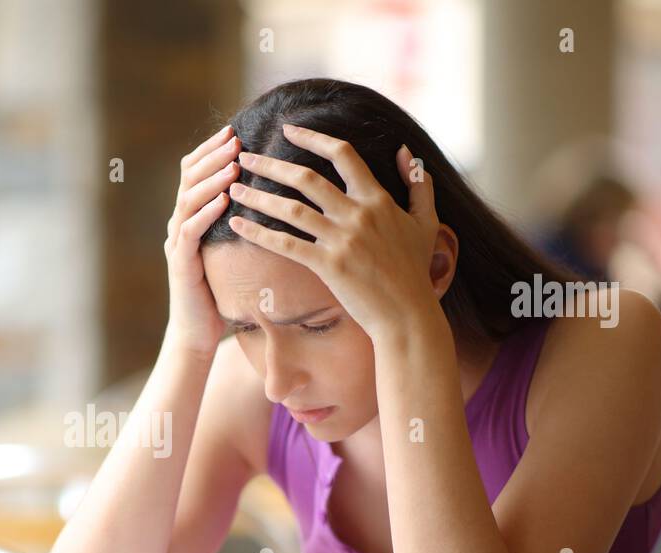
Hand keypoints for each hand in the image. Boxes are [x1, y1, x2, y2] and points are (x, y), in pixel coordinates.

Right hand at [163, 124, 240, 356]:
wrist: (196, 332)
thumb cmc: (220, 292)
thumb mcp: (230, 250)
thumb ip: (238, 222)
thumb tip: (267, 196)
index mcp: (190, 218)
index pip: (195, 173)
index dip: (211, 150)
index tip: (235, 131)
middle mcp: (178, 224)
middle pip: (188, 178)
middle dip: (213, 155)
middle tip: (235, 138)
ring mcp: (176, 243)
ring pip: (188, 200)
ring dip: (212, 178)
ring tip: (233, 162)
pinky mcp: (180, 264)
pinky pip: (190, 231)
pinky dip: (206, 213)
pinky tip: (224, 200)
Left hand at [225, 125, 441, 338]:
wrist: (408, 315)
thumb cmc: (415, 271)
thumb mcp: (427, 222)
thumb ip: (419, 184)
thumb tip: (406, 152)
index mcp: (377, 199)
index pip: (342, 155)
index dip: (312, 138)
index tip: (288, 130)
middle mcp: (358, 214)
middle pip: (306, 178)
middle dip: (271, 165)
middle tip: (245, 157)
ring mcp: (342, 240)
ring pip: (290, 210)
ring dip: (258, 197)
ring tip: (233, 188)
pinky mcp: (328, 266)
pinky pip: (286, 245)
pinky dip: (258, 233)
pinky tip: (236, 225)